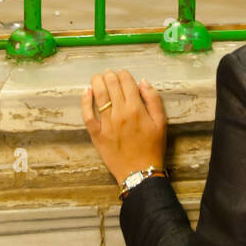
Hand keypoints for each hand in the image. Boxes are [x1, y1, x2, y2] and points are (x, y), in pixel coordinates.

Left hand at [81, 69, 166, 187]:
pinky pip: (87, 114)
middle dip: (110, 75)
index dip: (124, 74)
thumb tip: (143, 81)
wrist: (140, 172)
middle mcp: (120, 113)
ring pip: (98, 95)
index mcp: (137, 109)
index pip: (127, 82)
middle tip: (109, 74)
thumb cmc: (152, 148)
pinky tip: (86, 91)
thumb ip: (153, 99)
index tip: (123, 74)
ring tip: (97, 77)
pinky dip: (85, 101)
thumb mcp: (161, 122)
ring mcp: (106, 123)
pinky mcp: (96, 134)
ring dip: (97, 82)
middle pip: (111, 85)